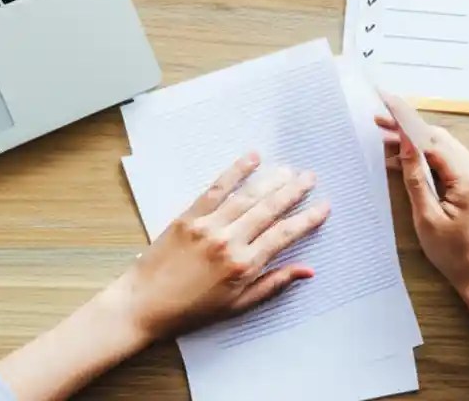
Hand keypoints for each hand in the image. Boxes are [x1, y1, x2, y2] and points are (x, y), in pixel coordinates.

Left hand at [115, 153, 330, 339]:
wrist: (144, 303)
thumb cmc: (191, 310)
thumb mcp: (237, 305)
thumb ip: (273, 284)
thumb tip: (308, 270)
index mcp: (243, 266)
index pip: (284, 235)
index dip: (307, 219)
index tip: (324, 207)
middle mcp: (228, 241)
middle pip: (269, 209)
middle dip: (293, 192)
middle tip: (310, 177)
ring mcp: (207, 226)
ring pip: (247, 196)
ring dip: (271, 180)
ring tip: (289, 170)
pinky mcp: (188, 216)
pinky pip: (216, 188)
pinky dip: (235, 171)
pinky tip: (252, 158)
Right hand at [378, 115, 468, 295]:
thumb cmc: (454, 255)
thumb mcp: (427, 218)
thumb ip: (416, 177)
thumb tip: (405, 143)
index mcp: (468, 180)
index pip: (431, 140)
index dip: (405, 119)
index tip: (385, 100)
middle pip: (439, 138)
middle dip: (407, 129)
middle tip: (377, 122)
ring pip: (444, 147)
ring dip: (416, 142)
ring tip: (385, 140)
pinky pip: (451, 160)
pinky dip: (428, 156)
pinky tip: (407, 159)